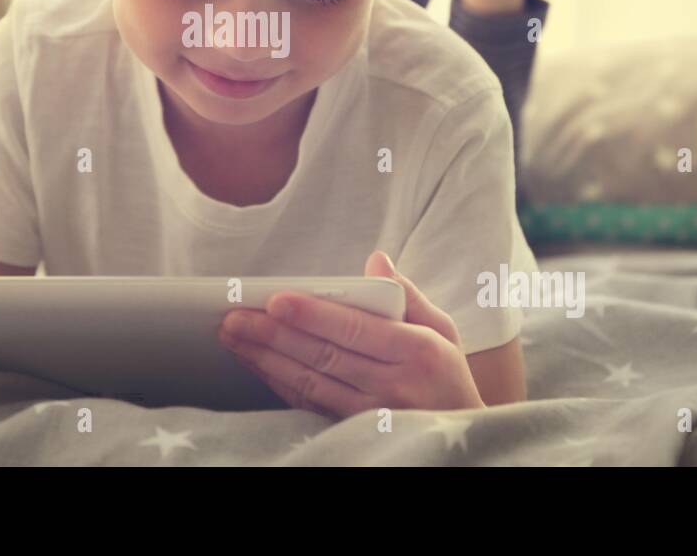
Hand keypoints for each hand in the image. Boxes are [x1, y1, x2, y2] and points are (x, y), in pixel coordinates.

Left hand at [217, 251, 484, 417]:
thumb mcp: (442, 329)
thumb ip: (407, 294)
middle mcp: (393, 385)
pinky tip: (257, 364)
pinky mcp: (354, 431)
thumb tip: (376, 260)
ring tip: (234, 338)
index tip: (276, 300)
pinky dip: (279, 384)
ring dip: (266, 359)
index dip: (312, 315)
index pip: (354, 329)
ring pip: (310, 383)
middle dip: (273, 335)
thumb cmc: (445, 372)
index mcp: (416, 351)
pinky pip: (310, 405)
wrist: (461, 437)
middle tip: (234, 318)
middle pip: (323, 356)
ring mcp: (371, 414)